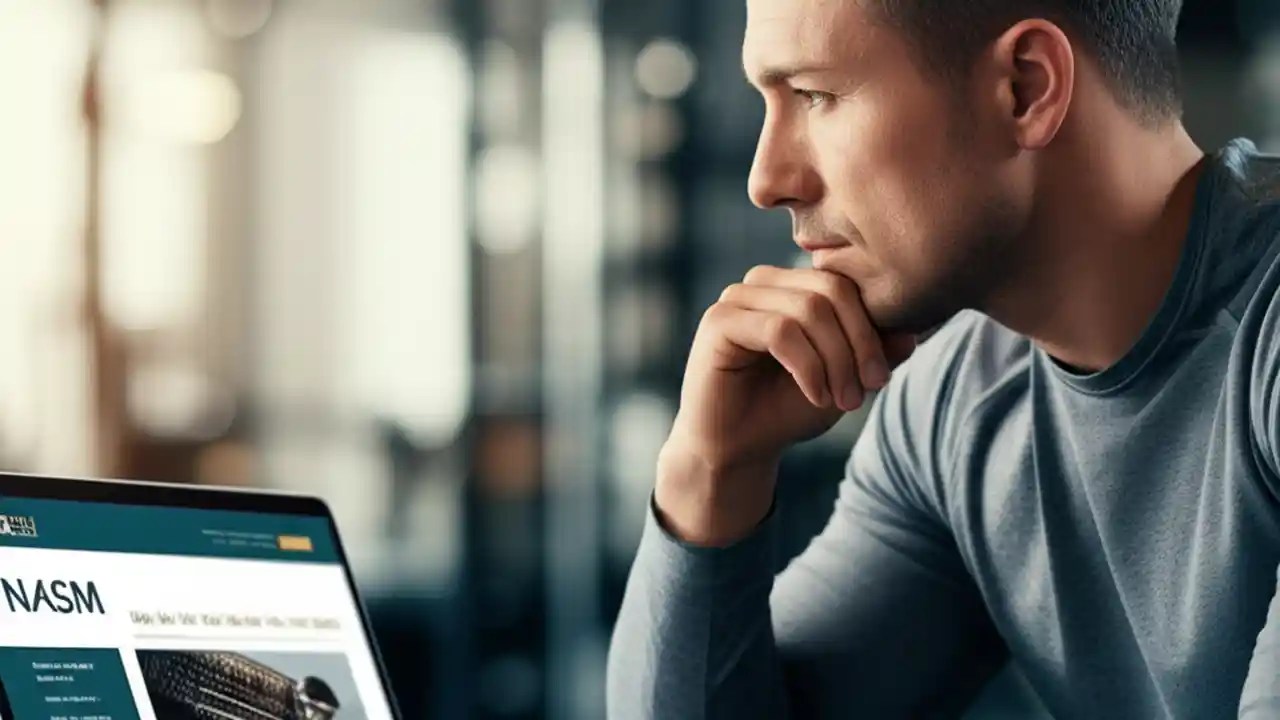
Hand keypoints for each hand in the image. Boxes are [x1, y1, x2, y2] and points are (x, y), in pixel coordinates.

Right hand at [655, 265, 916, 544]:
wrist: (737, 451)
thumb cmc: (785, 411)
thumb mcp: (843, 380)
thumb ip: (874, 353)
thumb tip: (913, 332)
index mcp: (792, 285)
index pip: (845, 283)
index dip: (872, 328)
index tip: (882, 378)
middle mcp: (763, 282)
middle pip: (830, 290)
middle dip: (858, 343)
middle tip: (869, 388)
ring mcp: (737, 298)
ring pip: (808, 309)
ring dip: (836, 360)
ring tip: (843, 400)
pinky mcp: (718, 322)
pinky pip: (779, 330)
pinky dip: (808, 366)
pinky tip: (814, 395)